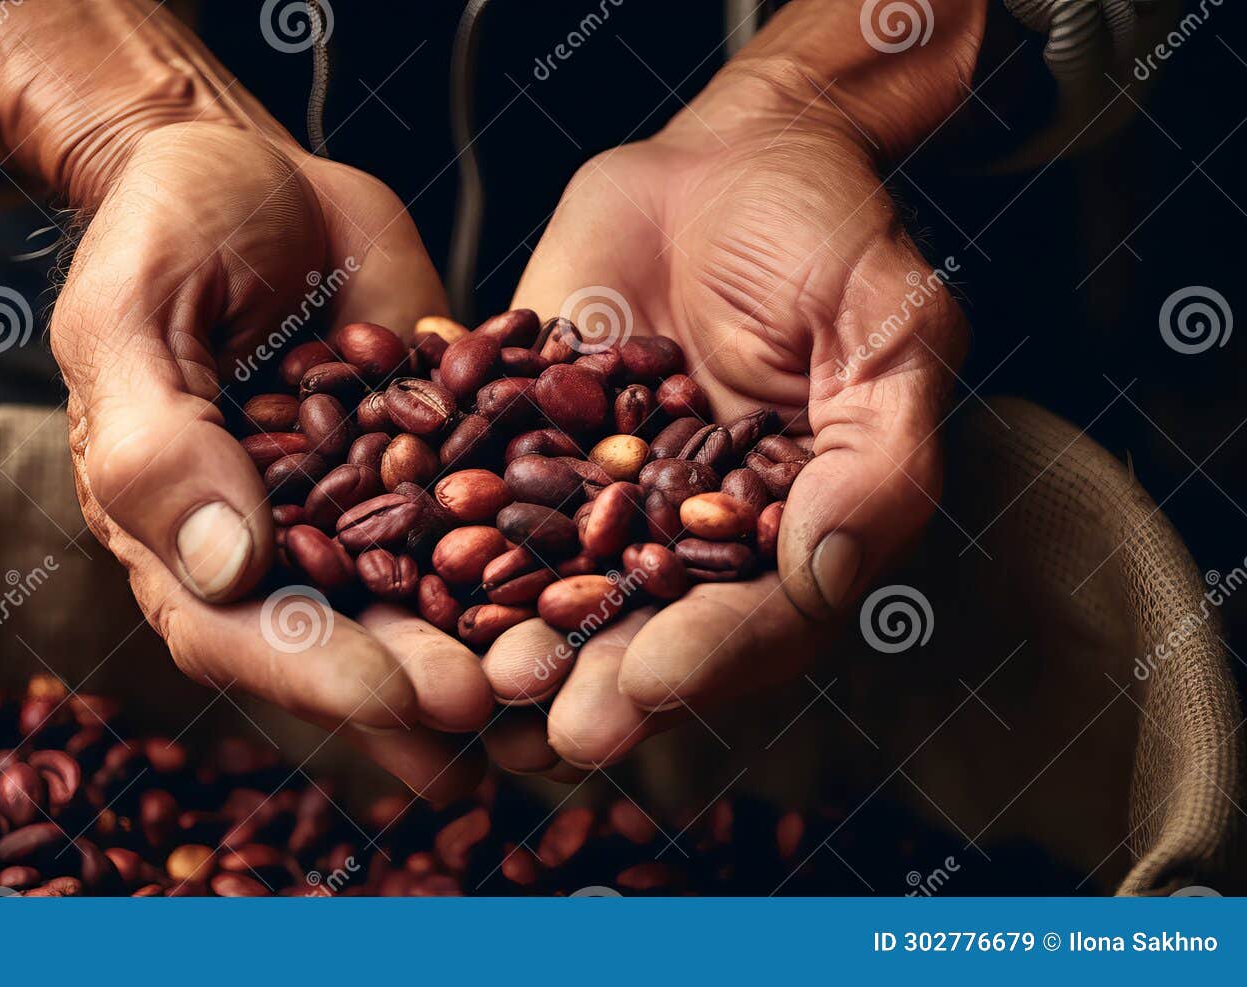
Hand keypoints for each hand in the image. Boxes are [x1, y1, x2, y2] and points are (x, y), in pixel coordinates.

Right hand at [0, 1, 492, 797]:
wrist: (255, 166)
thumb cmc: (166, 226)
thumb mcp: (134, 313)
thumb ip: (160, 441)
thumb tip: (224, 567)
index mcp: (177, 529)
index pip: (237, 630)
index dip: (315, 673)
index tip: (396, 699)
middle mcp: (276, 541)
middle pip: (345, 638)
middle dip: (421, 679)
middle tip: (500, 702)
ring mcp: (361, 507)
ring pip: (427, 597)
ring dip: (489, 642)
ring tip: (562, 671)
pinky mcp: (436, 460)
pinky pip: (488, 515)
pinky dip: (540, 553)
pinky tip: (603, 587)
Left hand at [485, 25, 978, 773]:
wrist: (727, 159)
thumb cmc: (828, 236)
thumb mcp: (886, 331)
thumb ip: (875, 457)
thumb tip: (830, 573)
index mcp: (780, 536)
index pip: (750, 623)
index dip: (702, 660)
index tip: (647, 686)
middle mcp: (678, 536)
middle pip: (637, 632)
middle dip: (587, 679)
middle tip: (537, 724)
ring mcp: (593, 495)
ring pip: (543, 584)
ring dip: (503, 637)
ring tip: (461, 679)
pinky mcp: (520, 441)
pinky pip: (472, 491)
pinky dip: (433, 529)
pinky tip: (391, 568)